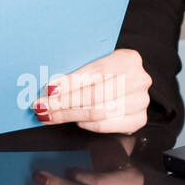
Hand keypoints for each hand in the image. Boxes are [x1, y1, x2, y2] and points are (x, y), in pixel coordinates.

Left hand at [30, 48, 151, 133]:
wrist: (129, 81)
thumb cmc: (106, 71)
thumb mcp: (96, 62)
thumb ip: (79, 69)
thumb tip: (50, 85)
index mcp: (128, 59)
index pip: (95, 72)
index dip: (70, 82)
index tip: (49, 90)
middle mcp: (139, 80)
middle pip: (95, 94)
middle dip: (64, 102)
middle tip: (43, 107)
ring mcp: (141, 101)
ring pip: (99, 111)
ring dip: (70, 115)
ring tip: (51, 115)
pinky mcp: (139, 119)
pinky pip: (108, 125)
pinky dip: (89, 124)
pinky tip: (75, 121)